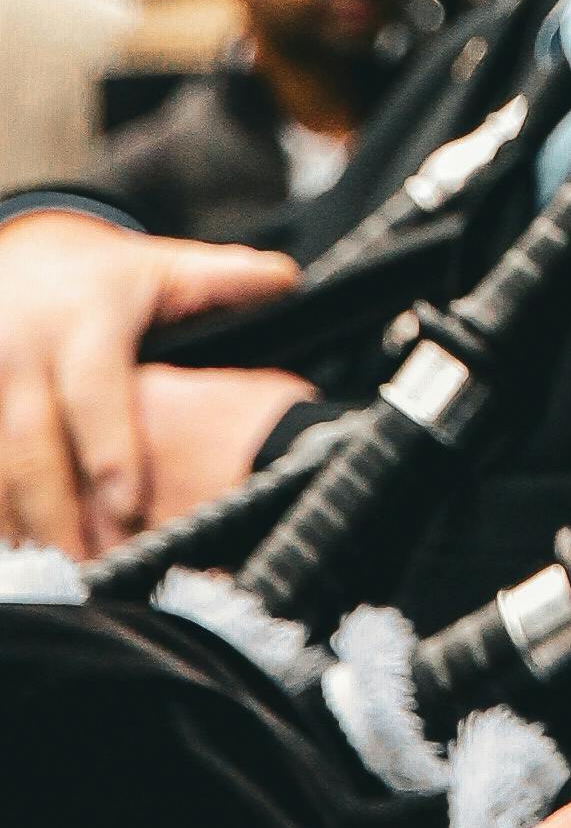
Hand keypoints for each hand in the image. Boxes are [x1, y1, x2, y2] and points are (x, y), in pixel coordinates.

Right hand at [0, 212, 300, 553]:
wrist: (24, 254)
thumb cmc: (107, 278)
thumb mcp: (165, 268)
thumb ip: (224, 279)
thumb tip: (286, 280)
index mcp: (83, 320)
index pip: (94, 390)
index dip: (110, 449)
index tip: (129, 504)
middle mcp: (22, 350)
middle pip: (32, 444)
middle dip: (58, 511)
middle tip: (89, 568)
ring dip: (20, 523)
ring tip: (55, 573)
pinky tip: (17, 550)